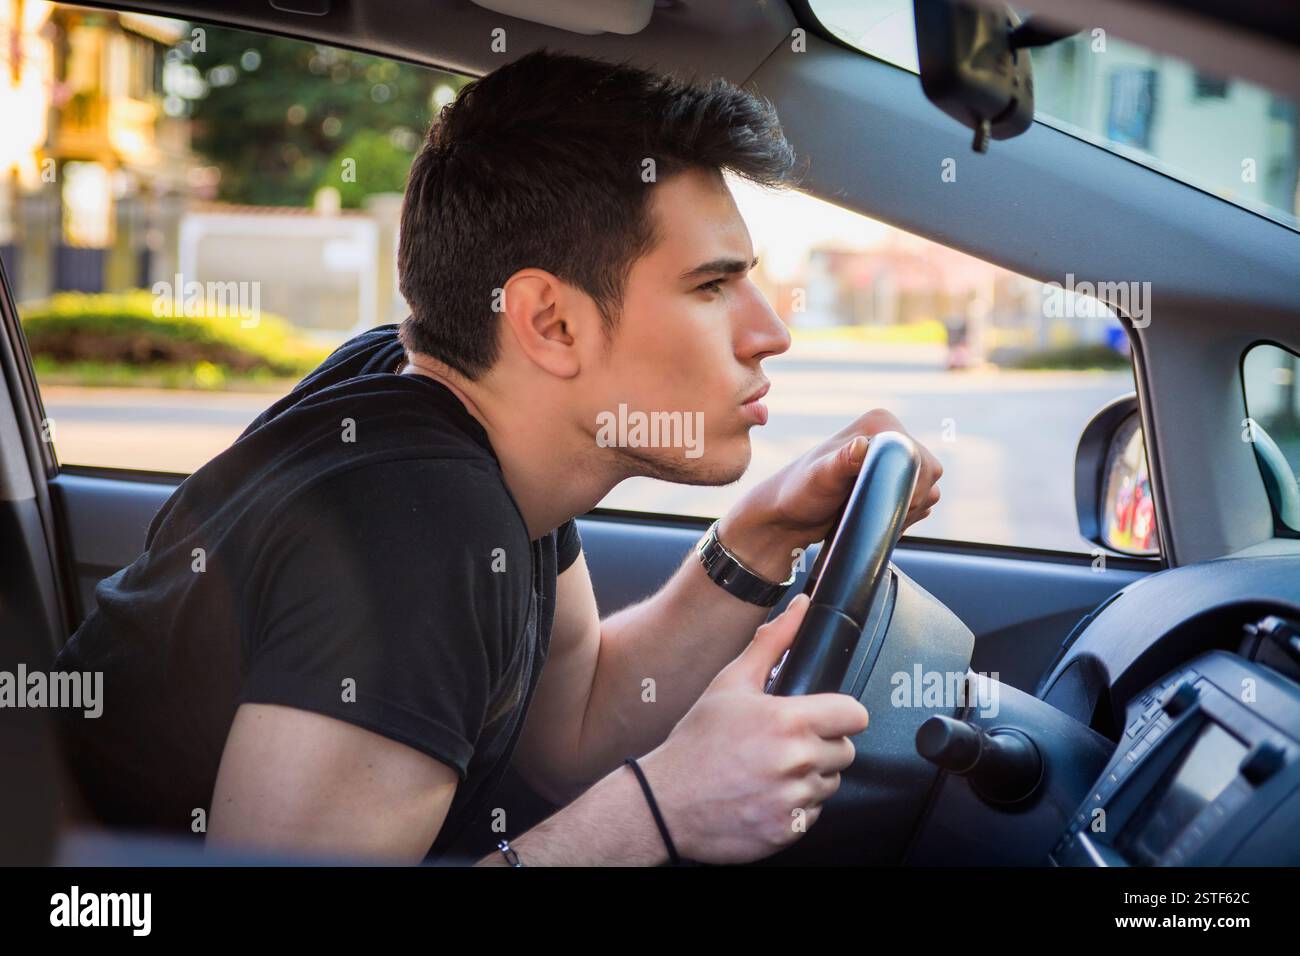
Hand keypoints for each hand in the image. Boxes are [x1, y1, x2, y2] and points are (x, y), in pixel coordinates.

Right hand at [638, 594, 867, 863]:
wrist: (666, 802)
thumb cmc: (696, 743)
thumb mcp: (731, 683)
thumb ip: (772, 642)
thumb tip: (800, 609)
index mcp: (790, 721)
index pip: (855, 716)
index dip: (840, 714)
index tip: (823, 716)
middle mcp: (797, 762)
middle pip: (845, 751)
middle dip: (821, 745)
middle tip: (784, 743)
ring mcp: (794, 800)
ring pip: (829, 784)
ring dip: (808, 777)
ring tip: (770, 769)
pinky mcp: (789, 831)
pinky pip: (812, 814)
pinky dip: (794, 807)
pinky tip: (765, 794)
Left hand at [720, 410, 941, 579]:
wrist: (789, 516)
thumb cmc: (798, 493)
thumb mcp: (819, 477)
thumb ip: (841, 461)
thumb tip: (863, 445)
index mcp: (879, 424)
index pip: (917, 453)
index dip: (910, 483)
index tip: (888, 502)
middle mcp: (891, 437)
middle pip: (929, 472)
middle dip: (909, 498)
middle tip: (874, 511)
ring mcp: (895, 462)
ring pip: (928, 489)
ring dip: (907, 509)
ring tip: (870, 513)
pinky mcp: (896, 484)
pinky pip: (922, 502)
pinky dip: (907, 515)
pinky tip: (878, 518)